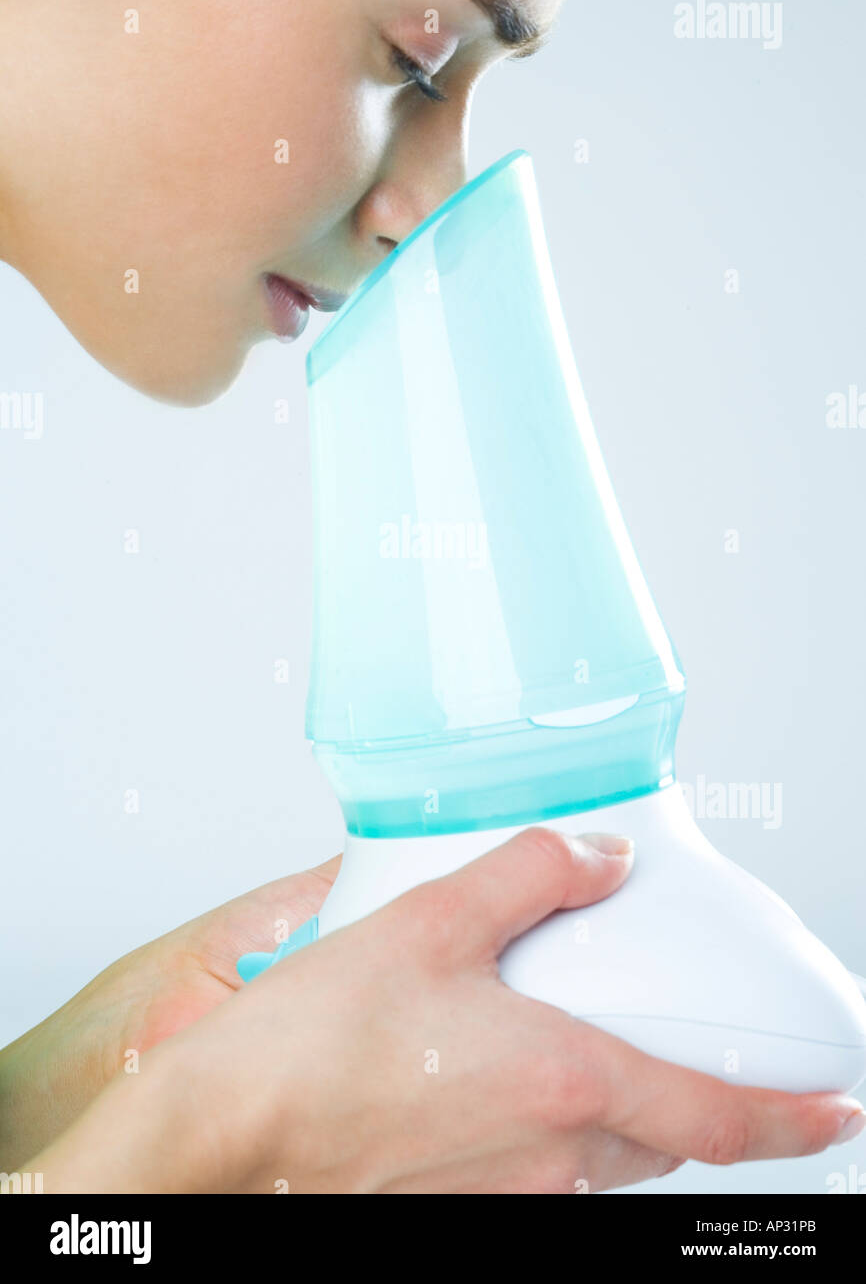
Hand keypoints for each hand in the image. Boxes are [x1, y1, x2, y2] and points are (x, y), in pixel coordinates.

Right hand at [25, 830, 864, 1193]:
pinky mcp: (456, 1212)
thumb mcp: (432, 918)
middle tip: (685, 1060)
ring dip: (614, 1121)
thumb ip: (534, 872)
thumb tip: (606, 858)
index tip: (838, 1114)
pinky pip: (538, 1178)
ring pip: (601, 1165)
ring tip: (575, 1063)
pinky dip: (548, 1138)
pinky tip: (486, 1089)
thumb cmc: (316, 1041)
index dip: (790, 1119)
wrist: (227, 1137)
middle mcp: (548, 1159)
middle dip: (690, 1105)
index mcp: (562, 1083)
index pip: (714, 1117)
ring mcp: (503, 1198)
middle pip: (661, 1142)